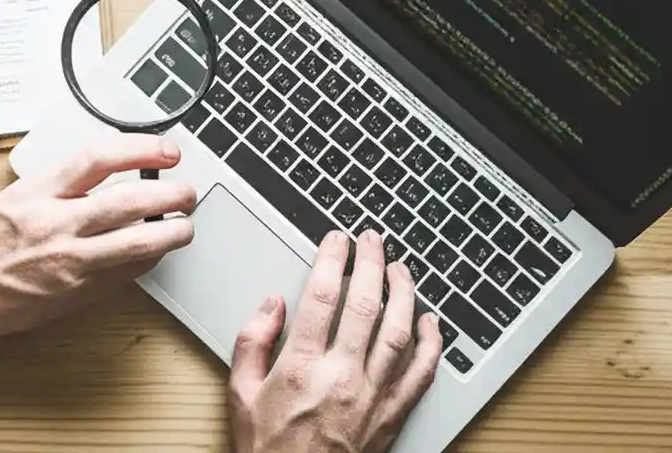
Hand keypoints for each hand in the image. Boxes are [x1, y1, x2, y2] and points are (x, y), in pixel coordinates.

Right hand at [0, 133, 197, 340]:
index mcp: (39, 192)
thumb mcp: (18, 196)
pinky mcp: (81, 290)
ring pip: (141, 241)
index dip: (142, 148)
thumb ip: (65, 183)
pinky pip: (130, 271)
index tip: (166, 151)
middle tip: (186, 190)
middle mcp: (56, 223)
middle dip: (171, 192)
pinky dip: (150, 257)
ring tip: (184, 224)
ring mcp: (71, 260)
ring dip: (174, 231)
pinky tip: (156, 249)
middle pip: (131, 199)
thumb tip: (117, 169)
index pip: (100, 157)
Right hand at [228, 230, 442, 452]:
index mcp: (301, 367)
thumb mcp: (240, 393)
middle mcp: (341, 376)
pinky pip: (421, 373)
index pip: (323, 296)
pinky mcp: (392, 415)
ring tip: (399, 269)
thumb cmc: (267, 449)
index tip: (337, 240)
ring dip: (403, 293)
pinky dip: (431, 344)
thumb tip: (272, 303)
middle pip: (365, 304)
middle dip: (371, 263)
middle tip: (372, 240)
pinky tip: (430, 322)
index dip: (333, 259)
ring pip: (399, 331)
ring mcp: (372, 395)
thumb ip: (252, 341)